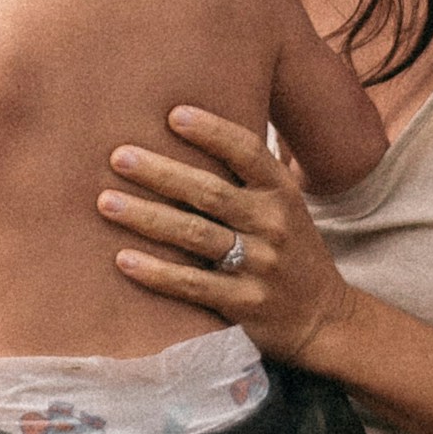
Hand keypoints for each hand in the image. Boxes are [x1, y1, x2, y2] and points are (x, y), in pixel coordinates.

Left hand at [96, 101, 353, 360]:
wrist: (325, 319)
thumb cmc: (288, 251)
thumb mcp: (282, 206)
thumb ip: (245, 178)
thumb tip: (184, 130)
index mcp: (281, 192)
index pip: (248, 152)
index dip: (212, 132)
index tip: (172, 114)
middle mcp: (274, 224)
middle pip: (211, 192)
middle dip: (161, 173)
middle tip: (118, 156)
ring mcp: (261, 265)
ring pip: (196, 235)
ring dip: (148, 218)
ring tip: (107, 203)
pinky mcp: (246, 303)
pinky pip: (194, 284)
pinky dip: (157, 273)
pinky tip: (123, 260)